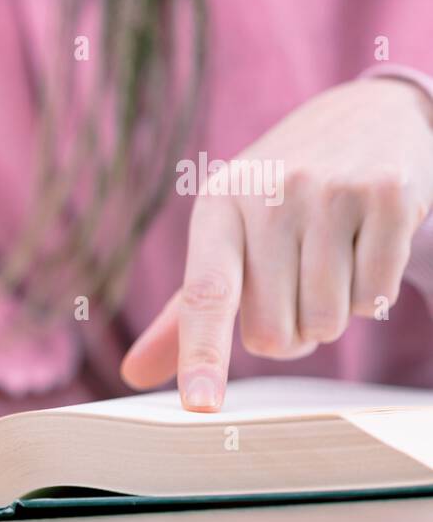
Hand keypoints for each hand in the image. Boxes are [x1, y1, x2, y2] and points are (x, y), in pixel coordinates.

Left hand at [121, 77, 432, 409]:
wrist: (364, 115)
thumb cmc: (278, 195)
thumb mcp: (223, 234)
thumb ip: (184, 311)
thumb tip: (133, 374)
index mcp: (216, 207)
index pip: (206, 296)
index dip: (202, 356)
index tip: (200, 406)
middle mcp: (269, 196)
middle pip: (274, 332)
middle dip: (287, 332)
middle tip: (294, 284)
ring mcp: (330, 191)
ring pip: (327, 322)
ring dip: (330, 314)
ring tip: (330, 261)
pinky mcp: (387, 194)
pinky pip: (376, 297)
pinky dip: (371, 293)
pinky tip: (365, 247)